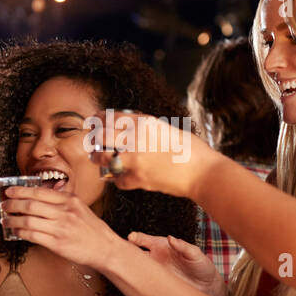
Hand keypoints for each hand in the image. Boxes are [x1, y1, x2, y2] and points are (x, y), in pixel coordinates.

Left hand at [0, 186, 123, 269]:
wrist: (105, 248)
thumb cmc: (92, 229)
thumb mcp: (80, 207)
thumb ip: (62, 200)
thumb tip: (40, 194)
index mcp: (70, 200)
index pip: (40, 192)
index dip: (21, 191)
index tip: (10, 191)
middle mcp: (65, 212)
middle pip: (31, 205)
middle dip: (13, 204)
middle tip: (4, 205)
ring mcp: (61, 228)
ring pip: (29, 221)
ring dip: (14, 220)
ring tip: (6, 220)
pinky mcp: (57, 244)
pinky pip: (33, 236)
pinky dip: (21, 233)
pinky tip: (16, 232)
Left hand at [86, 111, 221, 199]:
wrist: (203, 172)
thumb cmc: (192, 150)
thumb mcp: (166, 129)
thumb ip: (145, 128)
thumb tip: (127, 130)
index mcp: (144, 122)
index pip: (110, 116)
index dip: (98, 119)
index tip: (94, 121)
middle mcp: (136, 138)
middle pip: (100, 135)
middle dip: (93, 138)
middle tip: (92, 142)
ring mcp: (135, 159)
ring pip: (102, 157)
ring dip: (98, 158)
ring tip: (97, 158)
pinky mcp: (138, 179)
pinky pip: (117, 179)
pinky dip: (118, 179)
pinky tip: (121, 177)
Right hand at [127, 232, 225, 295]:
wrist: (206, 286)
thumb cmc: (201, 266)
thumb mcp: (195, 254)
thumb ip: (184, 246)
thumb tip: (170, 238)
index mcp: (161, 246)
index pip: (143, 239)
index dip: (136, 237)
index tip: (131, 237)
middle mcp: (154, 258)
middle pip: (133, 253)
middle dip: (124, 252)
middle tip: (118, 252)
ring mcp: (153, 272)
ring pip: (134, 268)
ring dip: (126, 268)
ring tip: (120, 268)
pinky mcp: (154, 285)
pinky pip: (141, 283)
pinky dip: (134, 282)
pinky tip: (130, 283)